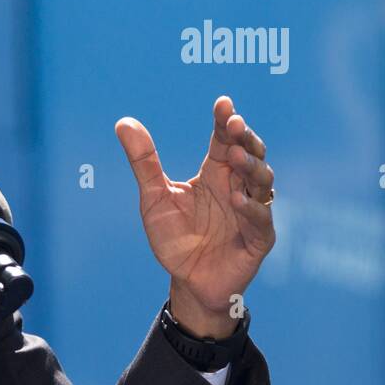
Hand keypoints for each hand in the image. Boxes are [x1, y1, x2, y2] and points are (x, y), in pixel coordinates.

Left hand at [115, 96, 275, 338]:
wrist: (187, 281)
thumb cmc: (175, 238)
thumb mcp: (154, 197)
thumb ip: (144, 162)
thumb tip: (123, 122)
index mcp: (215, 174)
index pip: (224, 140)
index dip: (225, 121)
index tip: (222, 103)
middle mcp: (237, 187)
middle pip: (250, 153)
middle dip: (244, 137)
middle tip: (233, 123)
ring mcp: (251, 211)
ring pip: (262, 181)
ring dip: (250, 166)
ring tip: (234, 156)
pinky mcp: (259, 238)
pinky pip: (261, 219)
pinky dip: (250, 207)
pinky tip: (235, 198)